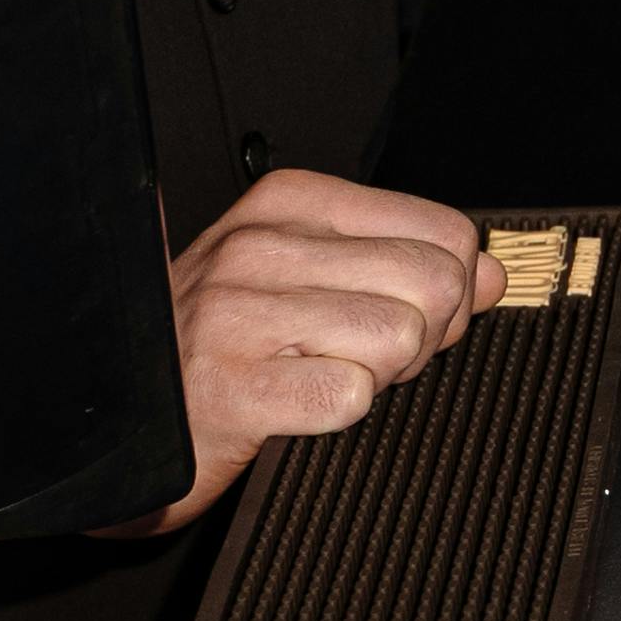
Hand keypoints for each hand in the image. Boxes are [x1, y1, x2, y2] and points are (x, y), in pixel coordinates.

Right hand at [137, 166, 489, 530]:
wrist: (129, 416)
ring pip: (399, 339)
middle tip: (360, 357)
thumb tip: (491, 275)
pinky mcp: (232, 387)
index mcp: (290, 204)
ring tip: (320, 377)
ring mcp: (240, 314)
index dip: (445, 290)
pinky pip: (351, 397)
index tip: (400, 314)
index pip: (442, 231)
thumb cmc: (222, 343)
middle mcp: (261, 246)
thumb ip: (406, 266)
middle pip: (432, 285)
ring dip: (379, 377)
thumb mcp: (313, 277)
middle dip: (420, 339)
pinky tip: (296, 406)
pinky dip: (340, 414)